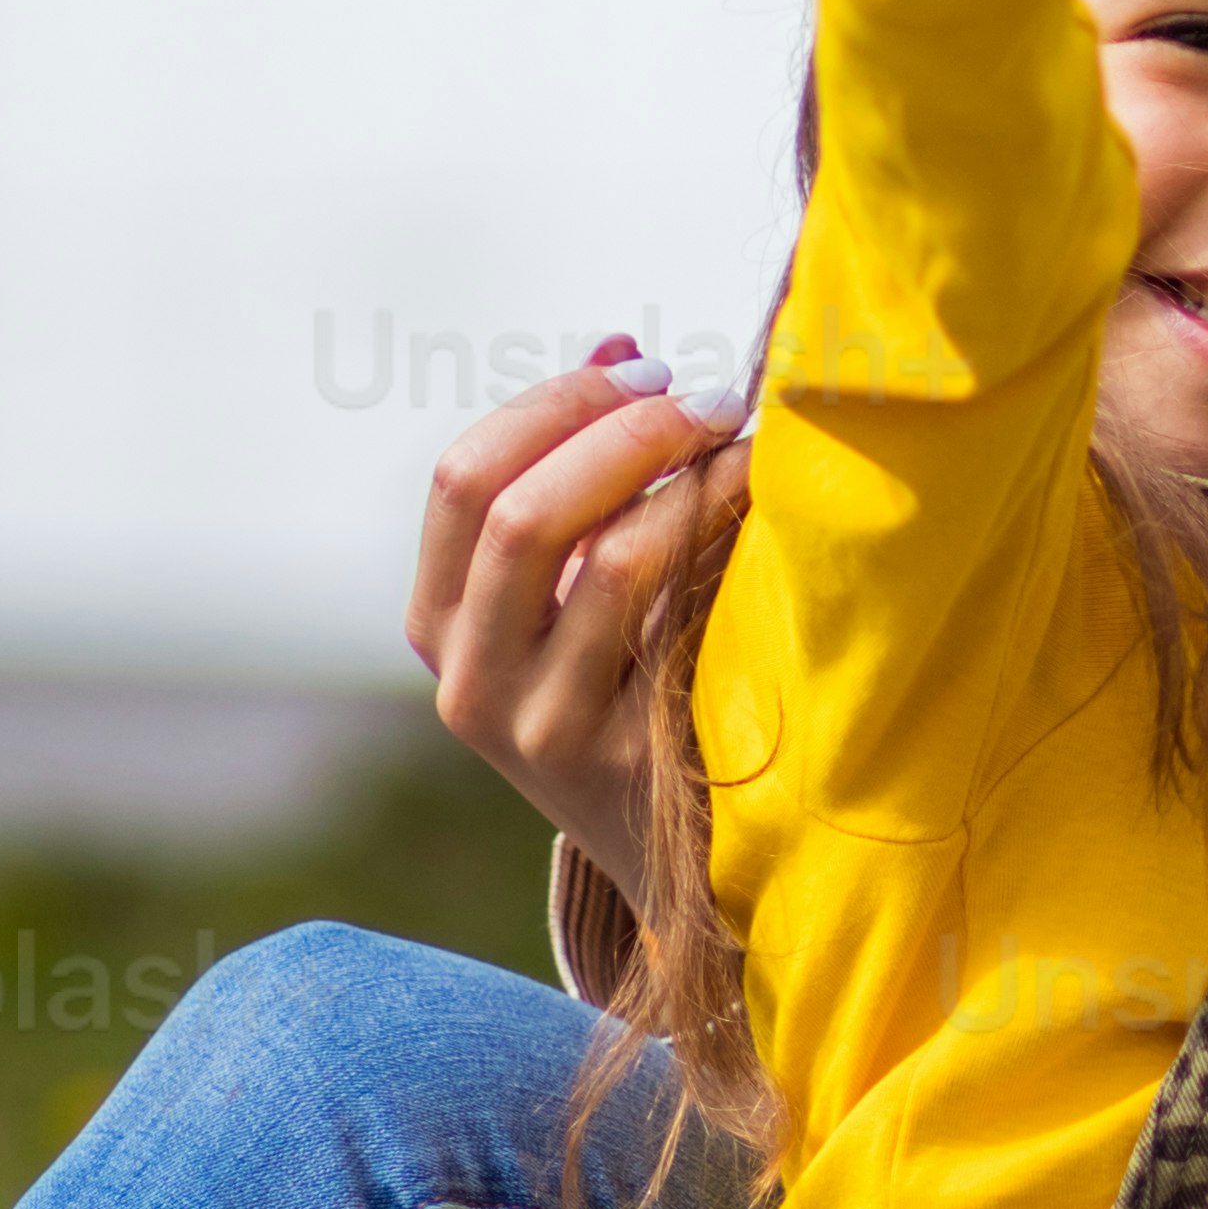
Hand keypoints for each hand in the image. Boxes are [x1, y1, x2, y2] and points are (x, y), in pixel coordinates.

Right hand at [409, 355, 727, 864]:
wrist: (686, 863)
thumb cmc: (635, 689)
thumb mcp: (576, 592)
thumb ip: (579, 476)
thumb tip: (623, 345)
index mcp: (438, 624)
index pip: (463, 479)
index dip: (555, 405)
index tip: (646, 371)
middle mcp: (471, 682)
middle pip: (519, 512)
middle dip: (622, 431)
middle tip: (711, 399)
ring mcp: (544, 730)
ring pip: (608, 562)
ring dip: (692, 480)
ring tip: (752, 450)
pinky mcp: (627, 762)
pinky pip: (678, 619)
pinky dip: (724, 541)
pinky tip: (768, 512)